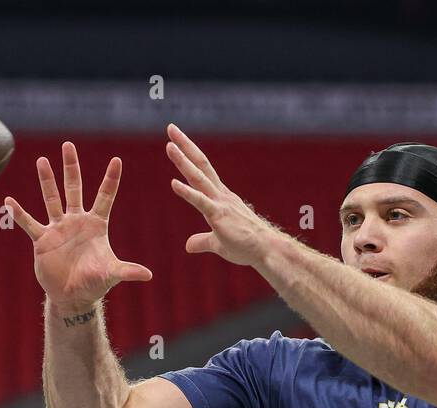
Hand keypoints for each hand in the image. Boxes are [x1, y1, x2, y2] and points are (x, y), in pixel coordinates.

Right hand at [5, 142, 152, 311]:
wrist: (72, 296)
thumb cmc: (94, 283)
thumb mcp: (111, 274)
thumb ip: (127, 271)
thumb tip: (148, 275)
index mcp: (96, 225)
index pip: (105, 197)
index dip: (110, 180)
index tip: (117, 160)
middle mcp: (76, 221)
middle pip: (74, 188)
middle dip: (71, 168)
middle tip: (68, 145)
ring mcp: (58, 228)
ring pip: (52, 199)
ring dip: (47, 181)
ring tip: (42, 161)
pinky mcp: (42, 240)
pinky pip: (29, 223)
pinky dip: (19, 213)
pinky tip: (9, 200)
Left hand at [165, 123, 281, 265]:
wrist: (267, 251)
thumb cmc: (247, 247)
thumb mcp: (219, 243)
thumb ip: (203, 241)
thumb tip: (188, 246)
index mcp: (221, 198)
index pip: (202, 172)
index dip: (189, 156)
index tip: (176, 142)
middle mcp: (220, 195)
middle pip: (200, 165)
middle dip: (185, 146)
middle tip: (171, 127)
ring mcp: (220, 204)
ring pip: (199, 178)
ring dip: (183, 161)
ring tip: (169, 145)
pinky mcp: (219, 216)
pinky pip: (201, 202)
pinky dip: (187, 192)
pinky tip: (173, 182)